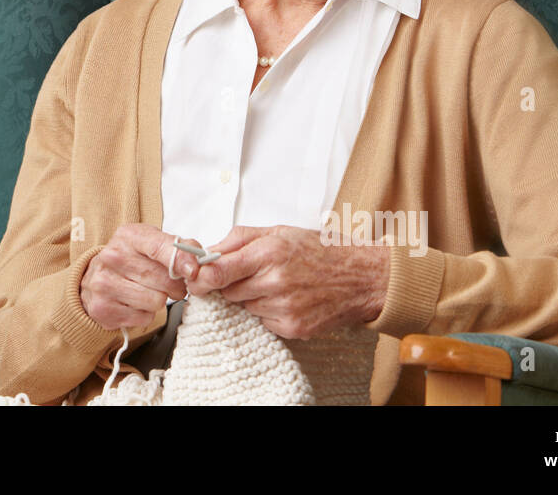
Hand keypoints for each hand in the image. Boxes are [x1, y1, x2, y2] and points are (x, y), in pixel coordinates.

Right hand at [80, 224, 205, 330]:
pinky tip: (135, 302)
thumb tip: (198, 263)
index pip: (159, 247)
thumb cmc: (132, 259)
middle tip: (170, 284)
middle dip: (175, 285)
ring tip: (149, 291)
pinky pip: (143, 318)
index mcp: (128, 236)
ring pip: (156, 301)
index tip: (193, 271)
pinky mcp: (103, 309)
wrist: (96, 277)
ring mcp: (104, 284)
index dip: (181, 260)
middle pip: (164, 280)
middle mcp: (112, 258)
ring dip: (159, 300)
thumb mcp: (153, 242)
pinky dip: (145, 313)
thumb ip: (180, 247)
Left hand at [184, 225, 389, 338]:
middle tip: (252, 273)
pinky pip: (262, 321)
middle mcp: (274, 282)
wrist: (360, 276)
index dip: (201, 277)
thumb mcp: (278, 231)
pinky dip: (268, 311)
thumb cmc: (319, 250)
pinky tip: (288, 298)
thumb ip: (238, 239)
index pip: (218, 272)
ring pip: (244, 307)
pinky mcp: (292, 327)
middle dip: (232, 283)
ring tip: (277, 283)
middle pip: (228, 292)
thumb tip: (208, 251)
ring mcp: (284, 308)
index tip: (196, 278)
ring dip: (252, 297)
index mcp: (268, 253)